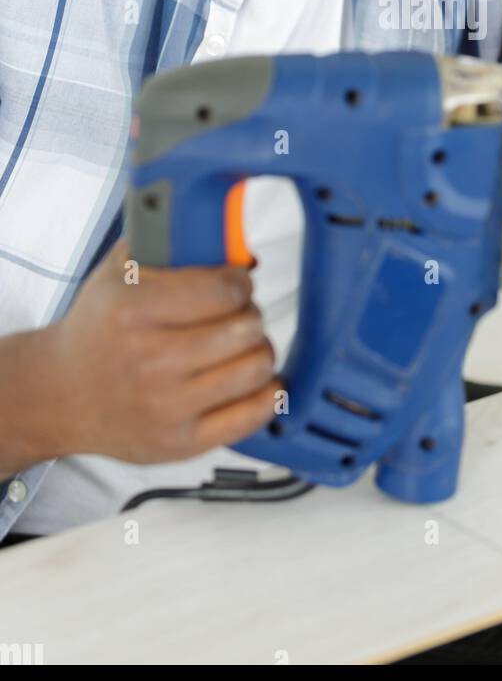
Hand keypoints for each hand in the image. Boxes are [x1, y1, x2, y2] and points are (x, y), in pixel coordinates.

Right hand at [44, 236, 280, 463]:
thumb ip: (165, 240)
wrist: (58, 395)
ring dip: (258, 350)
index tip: (236, 283)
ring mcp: (166, 406)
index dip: (240, 282)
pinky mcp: (180, 442)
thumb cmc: (95, 331)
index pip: (225, 290)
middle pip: (246, 328)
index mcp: (132, 312)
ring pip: (256, 368)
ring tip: (241, 345)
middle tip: (238, 315)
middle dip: (250, 314)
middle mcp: (149, 361)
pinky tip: (249, 379)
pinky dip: (265, 392)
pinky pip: (254, 413)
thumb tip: (229, 237)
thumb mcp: (116, 272)